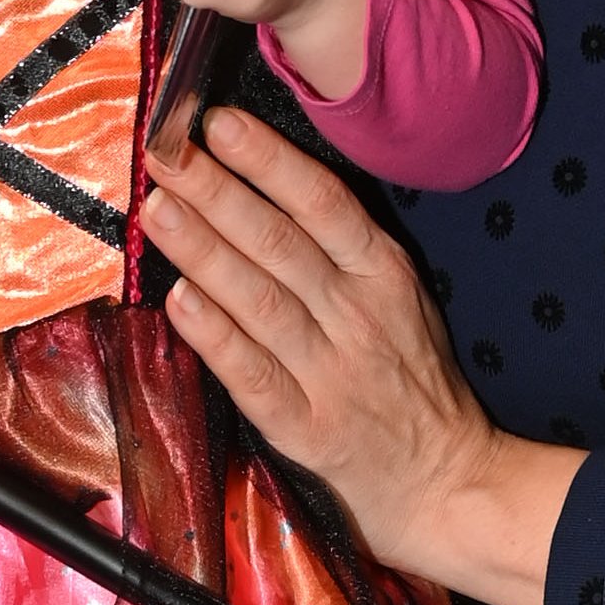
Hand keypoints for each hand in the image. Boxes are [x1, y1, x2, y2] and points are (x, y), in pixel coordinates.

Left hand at [140, 103, 580, 604]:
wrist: (445, 479)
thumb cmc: (412, 383)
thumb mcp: (399, 299)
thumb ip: (343, 252)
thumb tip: (262, 191)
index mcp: (384, 276)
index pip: (323, 204)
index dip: (269, 161)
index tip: (219, 124)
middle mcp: (359, 317)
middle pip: (280, 243)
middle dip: (217, 192)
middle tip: (165, 153)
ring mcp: (331, 373)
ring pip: (260, 300)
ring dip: (204, 251)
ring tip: (158, 210)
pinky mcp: (305, 427)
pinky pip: (251, 373)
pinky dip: (215, 336)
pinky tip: (180, 300)